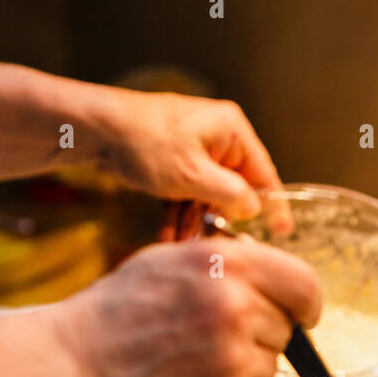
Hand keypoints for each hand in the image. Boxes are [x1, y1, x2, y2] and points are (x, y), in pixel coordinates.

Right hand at [53, 235, 321, 376]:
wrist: (77, 366)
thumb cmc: (118, 311)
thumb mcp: (172, 259)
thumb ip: (230, 263)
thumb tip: (275, 277)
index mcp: (228, 264)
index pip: (304, 284)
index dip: (306, 302)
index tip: (304, 312)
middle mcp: (237, 307)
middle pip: (286, 327)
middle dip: (260, 333)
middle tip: (210, 336)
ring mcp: (235, 358)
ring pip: (269, 364)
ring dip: (242, 365)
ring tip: (191, 358)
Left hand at [96, 88, 288, 226]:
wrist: (94, 129)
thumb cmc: (145, 143)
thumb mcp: (193, 175)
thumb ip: (230, 195)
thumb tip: (253, 208)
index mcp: (231, 132)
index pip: (263, 173)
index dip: (273, 205)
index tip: (283, 232)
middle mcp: (218, 137)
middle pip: (232, 188)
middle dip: (219, 219)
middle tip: (213, 245)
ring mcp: (194, 148)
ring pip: (205, 194)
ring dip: (194, 222)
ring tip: (182, 247)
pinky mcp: (173, 160)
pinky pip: (185, 192)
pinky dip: (177, 213)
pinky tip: (168, 238)